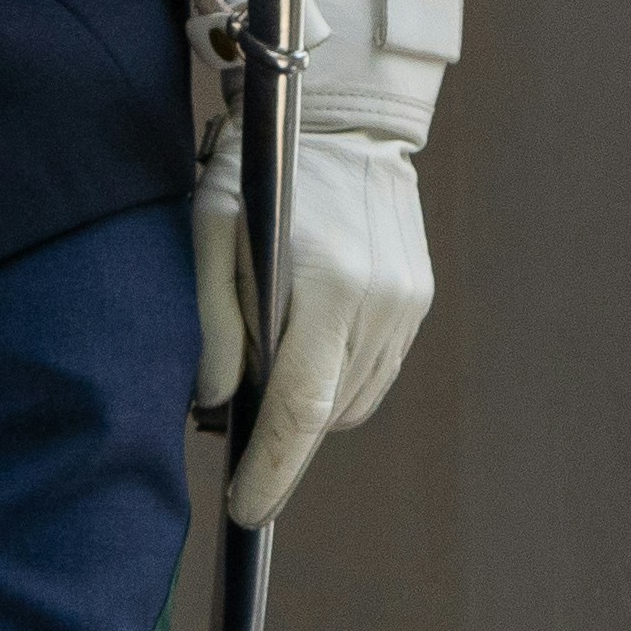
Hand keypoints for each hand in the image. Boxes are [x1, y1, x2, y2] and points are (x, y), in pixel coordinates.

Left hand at [194, 127, 431, 528]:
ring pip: (355, 401)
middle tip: (240, 425)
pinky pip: (375, 372)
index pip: (300, 408)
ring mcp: (406, 303)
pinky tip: (312, 347)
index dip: (271, 471)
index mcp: (326, 286)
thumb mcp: (212, 231)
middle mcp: (378, 302)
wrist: (343, 119)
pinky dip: (340, 379)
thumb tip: (218, 403)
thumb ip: (214, 321)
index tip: (244, 511)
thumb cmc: (260, 173)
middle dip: (282, 439)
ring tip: (275, 369)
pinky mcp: (418, 299)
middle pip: (328, 415)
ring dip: (313, 409)